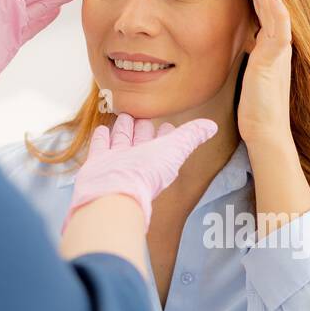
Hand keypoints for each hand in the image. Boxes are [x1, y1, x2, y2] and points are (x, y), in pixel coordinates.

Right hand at [63, 113, 217, 232]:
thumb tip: (212, 126)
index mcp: (158, 159)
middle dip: (143, 128)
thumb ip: (191, 136)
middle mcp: (138, 161)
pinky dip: (102, 137)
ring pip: (121, 140)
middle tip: (142, 115)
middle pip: (141, 140)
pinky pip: (100, 146)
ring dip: (124, 128)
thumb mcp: (175, 150)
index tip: (168, 124)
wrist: (114, 195)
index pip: (164, 143)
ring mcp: (116, 162)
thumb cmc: (146, 173)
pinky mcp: (97, 163)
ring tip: (124, 115)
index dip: (168, 134)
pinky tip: (102, 128)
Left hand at [222, 0, 292, 147]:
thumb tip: (233, 38)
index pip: (256, 2)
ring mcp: (280, 47)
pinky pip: (280, 27)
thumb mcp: (247, 70)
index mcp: (268, 41)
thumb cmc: (255, 106)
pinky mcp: (277, 58)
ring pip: (273, 5)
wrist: (266, 131)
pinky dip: (276, 8)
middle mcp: (277, 39)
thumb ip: (246, 51)